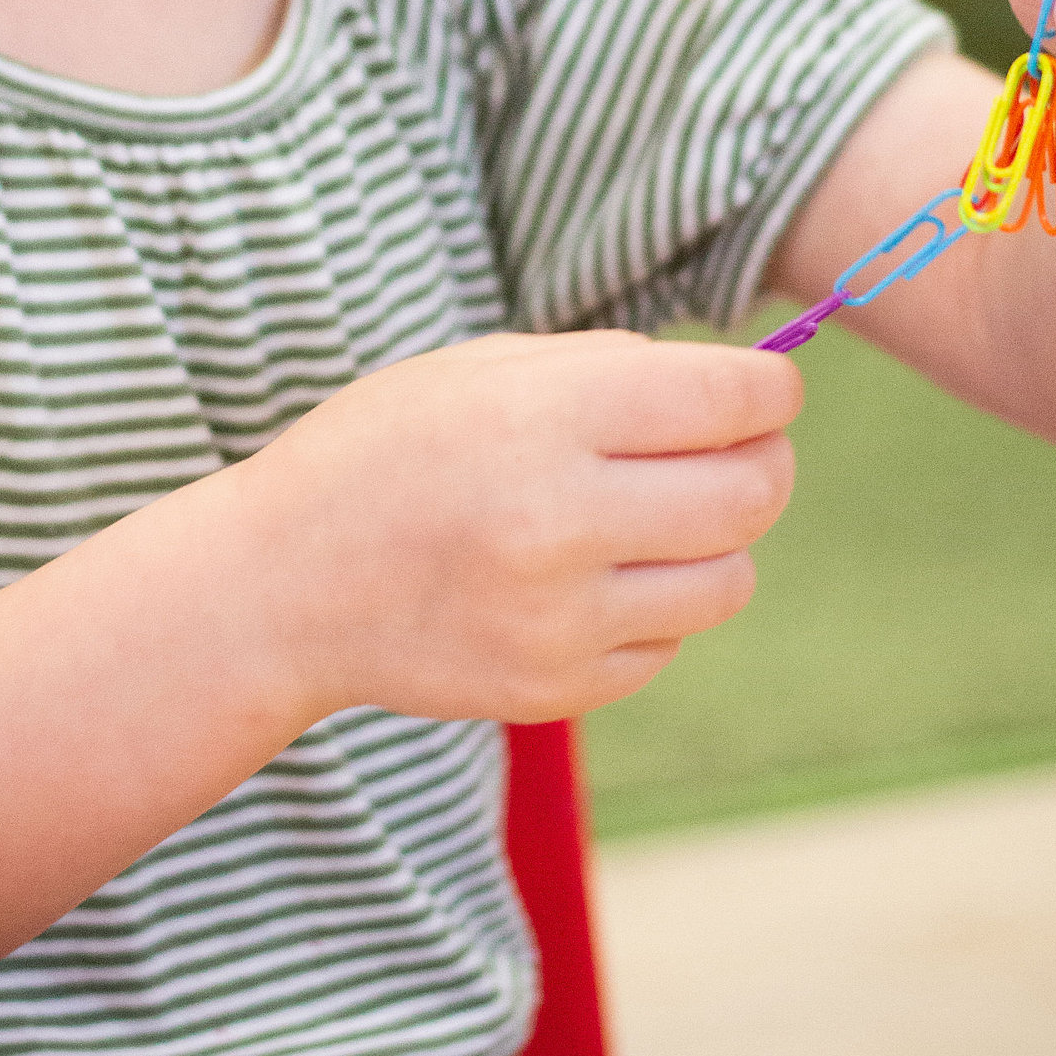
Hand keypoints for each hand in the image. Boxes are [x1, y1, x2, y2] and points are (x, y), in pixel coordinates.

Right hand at [238, 329, 798, 726]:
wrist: (281, 585)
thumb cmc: (388, 451)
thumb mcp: (483, 368)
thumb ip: (611, 367)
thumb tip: (744, 388)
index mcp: (543, 416)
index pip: (731, 401)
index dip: (773, 390)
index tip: (769, 391)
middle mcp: (559, 520)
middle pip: (751, 494)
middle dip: (762, 463)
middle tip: (732, 452)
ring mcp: (559, 617)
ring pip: (728, 580)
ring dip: (715, 542)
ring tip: (651, 518)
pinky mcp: (555, 688)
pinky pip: (667, 644)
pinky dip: (653, 607)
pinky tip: (590, 579)